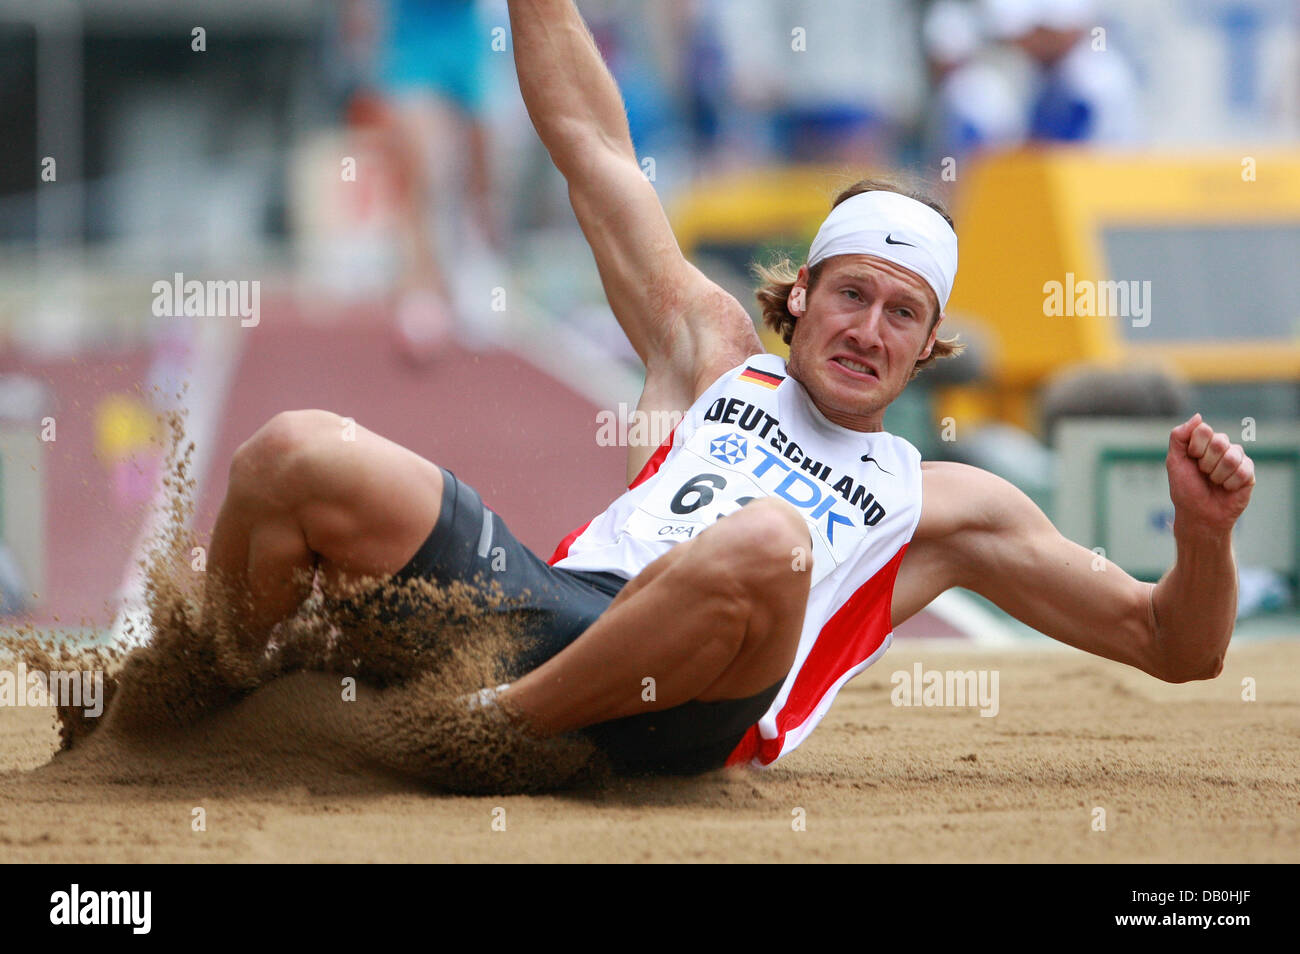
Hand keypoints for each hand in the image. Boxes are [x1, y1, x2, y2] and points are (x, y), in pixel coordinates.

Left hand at [1166, 413, 1254, 534]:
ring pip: (1231, 457)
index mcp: (1203, 442)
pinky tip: (1226, 488)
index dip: (1195, 448)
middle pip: (1219, 442)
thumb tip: (1198, 416)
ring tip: (1214, 482)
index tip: (1191, 461)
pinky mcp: (1248, 473)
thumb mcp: (1174, 462)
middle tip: (1203, 474)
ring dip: (1217, 475)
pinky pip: (1243, 471)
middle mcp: (1222, 447)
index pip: (1204, 430)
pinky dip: (1229, 484)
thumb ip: (1179, 436)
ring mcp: (1237, 459)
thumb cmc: (1185, 488)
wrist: (1199, 515)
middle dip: (1206, 463)